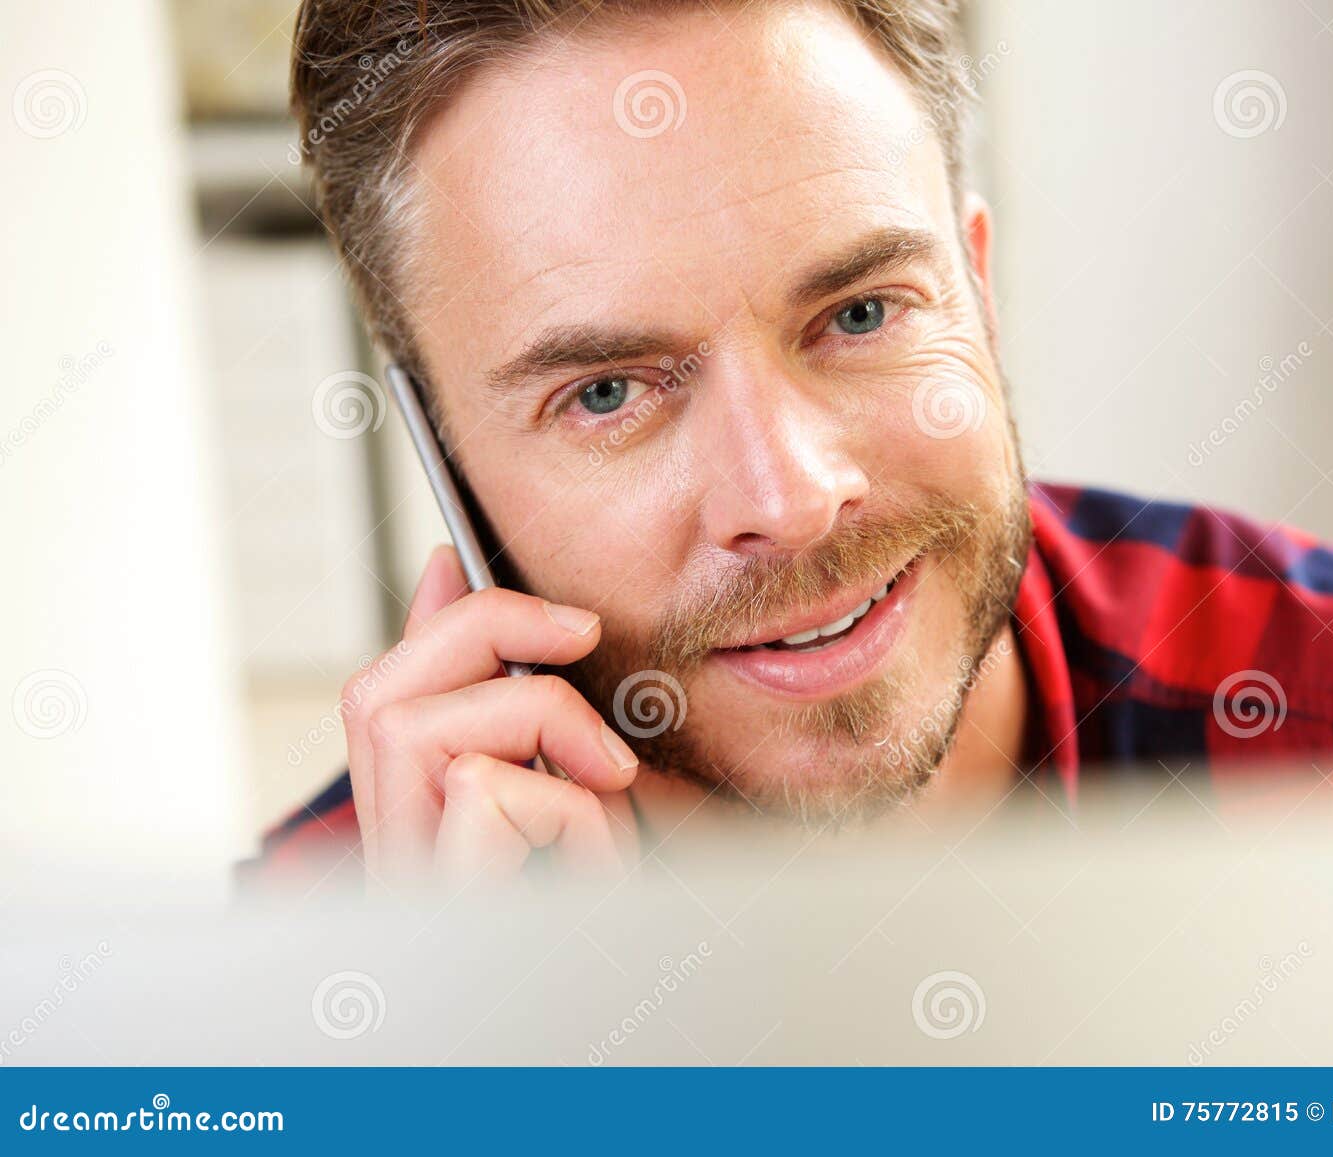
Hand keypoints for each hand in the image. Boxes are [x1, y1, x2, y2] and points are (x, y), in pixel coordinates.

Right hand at [338, 545, 639, 889]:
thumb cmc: (621, 903)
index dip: (433, 620)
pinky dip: (568, 805)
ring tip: (613, 779)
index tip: (483, 570)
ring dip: (540, 719)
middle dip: (485, 630)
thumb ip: (523, 704)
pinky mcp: (446, 903)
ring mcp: (413, 890)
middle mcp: (400, 864)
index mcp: (426, 833)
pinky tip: (599, 854)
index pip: (379, 700)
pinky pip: (482, 788)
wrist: (667, 1033)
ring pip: (413, 726)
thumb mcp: (590, 790)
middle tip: (584, 637)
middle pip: (373, 695)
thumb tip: (445, 571)